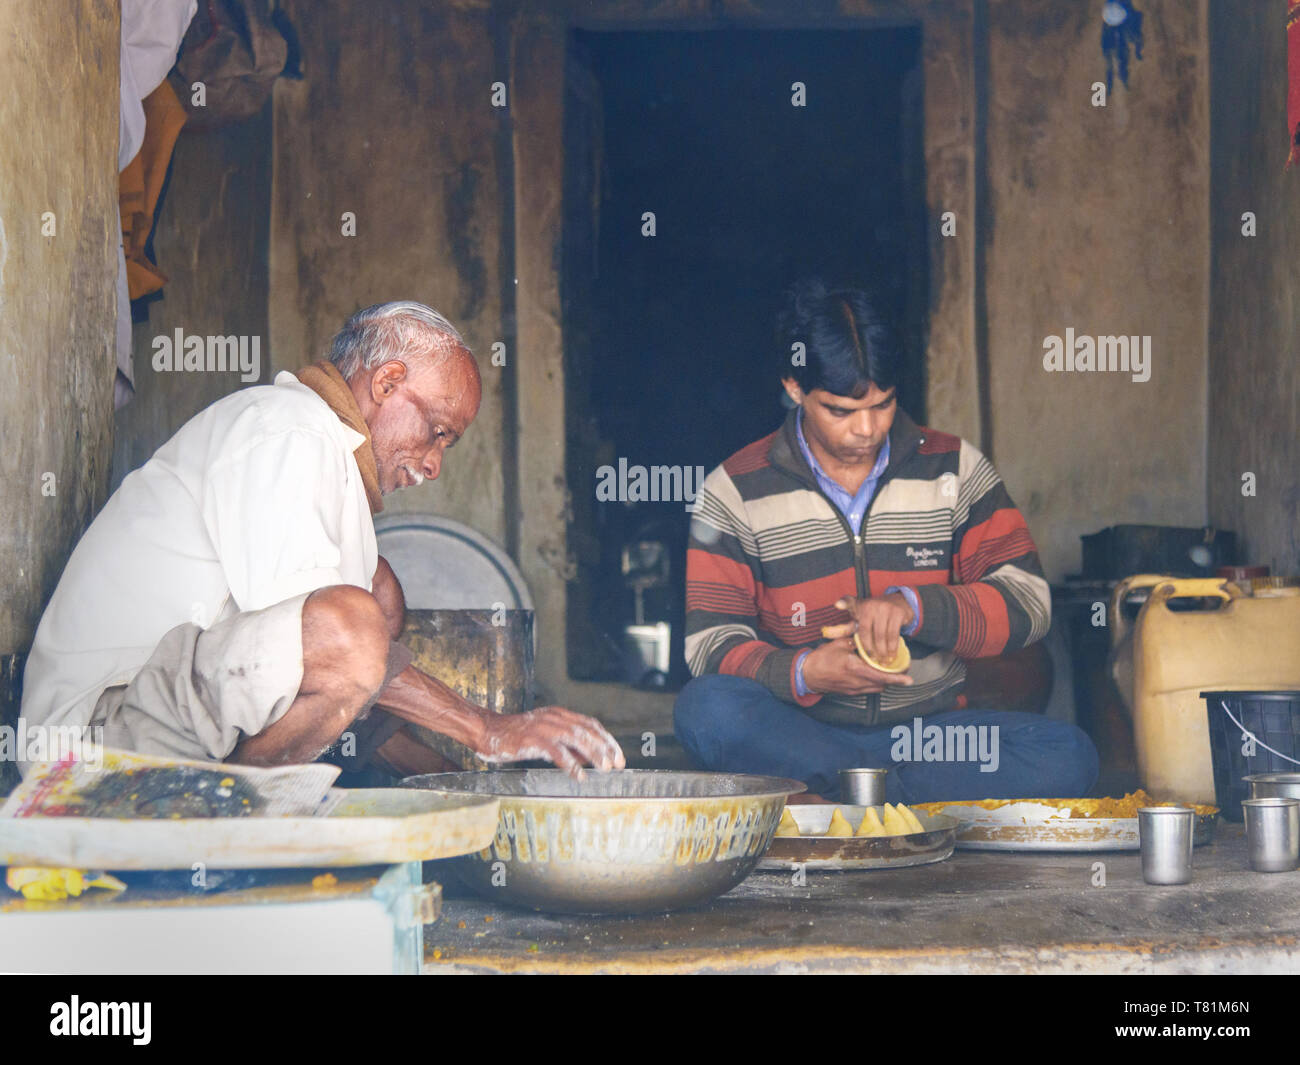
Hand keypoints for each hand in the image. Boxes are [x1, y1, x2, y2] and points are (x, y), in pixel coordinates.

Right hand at [477, 706, 625, 779]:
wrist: (488, 731)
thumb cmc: (516, 736)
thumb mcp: (546, 736)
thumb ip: (567, 744)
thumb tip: (590, 757)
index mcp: (559, 714)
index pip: (590, 725)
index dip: (607, 740)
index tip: (618, 756)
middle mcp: (554, 717)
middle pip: (587, 730)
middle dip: (606, 747)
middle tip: (617, 764)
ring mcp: (543, 727)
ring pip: (576, 738)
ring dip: (593, 754)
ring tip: (605, 768)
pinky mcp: (532, 739)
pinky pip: (556, 751)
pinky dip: (571, 764)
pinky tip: (580, 776)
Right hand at [801, 637, 913, 695]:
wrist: (808, 675)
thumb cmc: (822, 658)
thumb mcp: (839, 644)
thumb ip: (855, 640)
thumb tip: (866, 635)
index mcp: (854, 668)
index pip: (881, 676)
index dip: (896, 679)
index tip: (909, 680)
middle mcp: (857, 682)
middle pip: (882, 684)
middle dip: (893, 679)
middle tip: (901, 671)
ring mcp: (854, 689)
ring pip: (877, 688)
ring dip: (884, 681)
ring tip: (888, 672)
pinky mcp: (851, 692)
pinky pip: (868, 689)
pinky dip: (874, 683)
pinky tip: (873, 674)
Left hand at [820, 593, 913, 664]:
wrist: (898, 604)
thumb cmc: (874, 615)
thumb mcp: (858, 619)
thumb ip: (843, 627)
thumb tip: (825, 633)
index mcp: (859, 605)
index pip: (849, 604)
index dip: (843, 603)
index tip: (837, 605)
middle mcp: (871, 604)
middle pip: (866, 631)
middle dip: (869, 649)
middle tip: (872, 661)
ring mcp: (885, 608)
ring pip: (881, 635)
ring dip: (882, 651)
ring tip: (883, 662)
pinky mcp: (897, 613)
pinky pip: (893, 634)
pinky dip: (892, 647)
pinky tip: (892, 655)